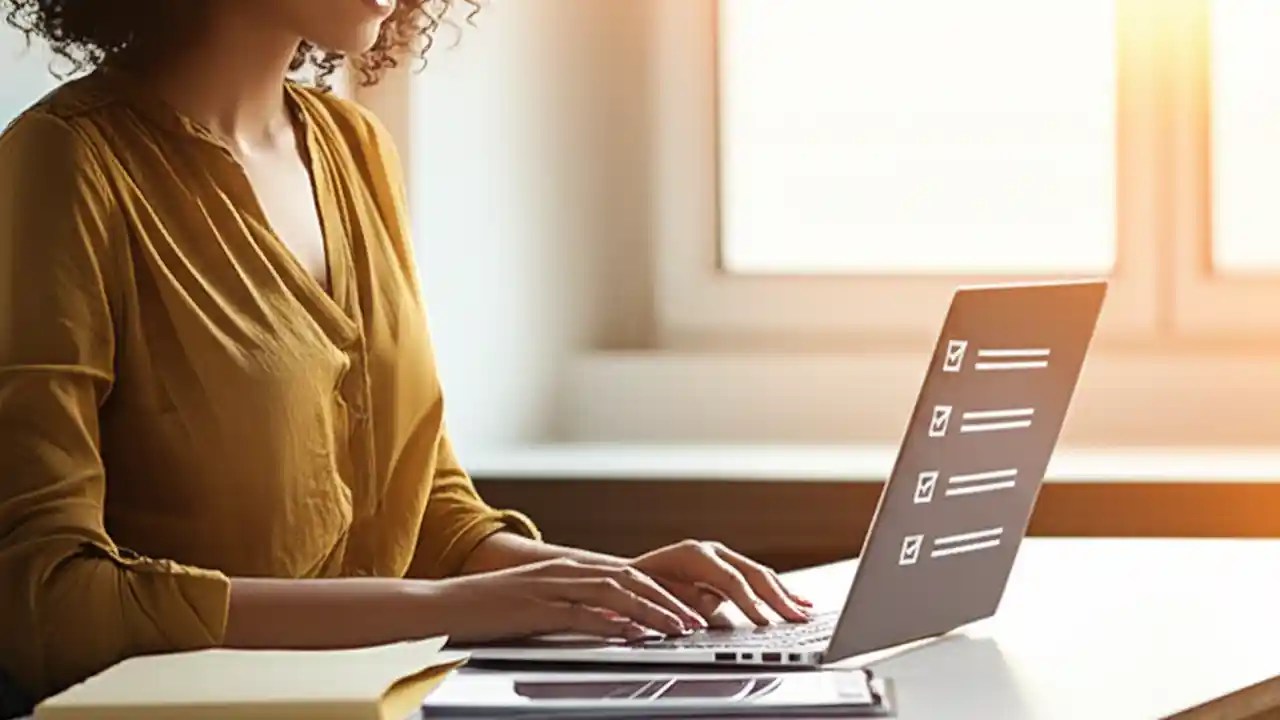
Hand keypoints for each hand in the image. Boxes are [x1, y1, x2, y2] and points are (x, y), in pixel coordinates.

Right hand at [426, 557, 707, 642]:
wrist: (448, 603)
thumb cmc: (493, 609)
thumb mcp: (544, 603)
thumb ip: (579, 609)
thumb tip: (616, 625)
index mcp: (571, 569)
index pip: (630, 575)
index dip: (664, 591)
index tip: (690, 609)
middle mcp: (567, 570)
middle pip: (631, 579)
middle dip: (669, 600)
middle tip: (696, 620)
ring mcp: (553, 585)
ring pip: (616, 592)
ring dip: (651, 610)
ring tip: (676, 628)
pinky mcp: (537, 606)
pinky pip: (582, 613)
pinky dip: (611, 623)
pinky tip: (631, 635)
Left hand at [631, 540, 813, 626]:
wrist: (628, 576)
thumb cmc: (641, 589)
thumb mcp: (662, 598)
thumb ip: (691, 604)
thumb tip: (717, 611)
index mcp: (695, 554)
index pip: (732, 579)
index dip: (751, 602)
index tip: (766, 622)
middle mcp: (712, 550)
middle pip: (754, 573)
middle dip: (778, 598)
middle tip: (799, 619)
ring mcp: (721, 556)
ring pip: (760, 574)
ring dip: (784, 593)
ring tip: (805, 610)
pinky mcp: (725, 567)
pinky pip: (756, 578)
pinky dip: (776, 590)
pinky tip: (795, 600)